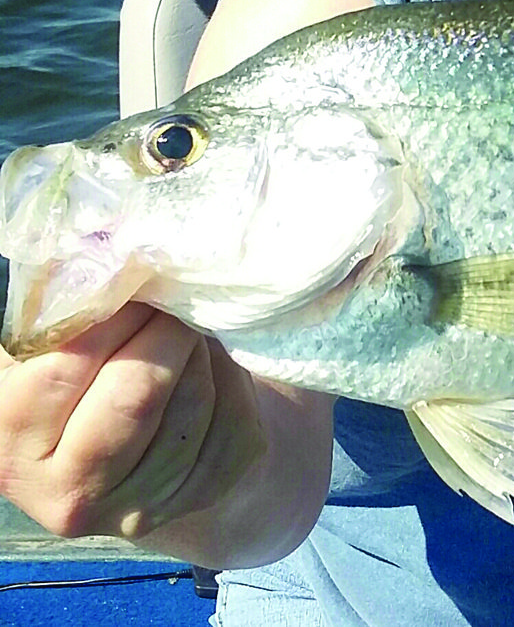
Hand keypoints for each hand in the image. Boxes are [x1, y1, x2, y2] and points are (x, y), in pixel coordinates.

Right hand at [0, 303, 263, 542]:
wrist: (140, 440)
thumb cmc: (87, 375)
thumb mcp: (51, 351)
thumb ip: (68, 315)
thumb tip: (112, 261)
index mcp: (13, 446)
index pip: (63, 370)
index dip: (110, 316)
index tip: (136, 283)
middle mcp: (68, 497)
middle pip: (136, 395)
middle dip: (165, 331)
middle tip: (174, 301)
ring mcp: (136, 509)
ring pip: (193, 402)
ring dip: (201, 350)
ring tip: (188, 331)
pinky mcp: (200, 497)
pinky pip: (233, 420)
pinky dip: (232, 378)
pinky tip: (213, 364)